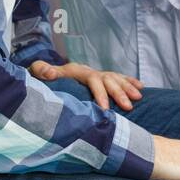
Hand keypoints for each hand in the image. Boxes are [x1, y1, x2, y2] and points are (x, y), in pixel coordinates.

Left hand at [28, 60, 142, 110]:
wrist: (47, 73)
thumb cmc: (43, 78)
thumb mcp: (38, 72)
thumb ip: (42, 70)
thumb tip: (49, 73)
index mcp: (77, 71)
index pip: (92, 81)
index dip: (100, 93)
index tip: (105, 109)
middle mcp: (91, 71)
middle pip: (108, 80)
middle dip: (119, 93)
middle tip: (128, 106)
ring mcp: (98, 74)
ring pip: (117, 79)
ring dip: (128, 87)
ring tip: (138, 98)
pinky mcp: (103, 78)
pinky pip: (120, 78)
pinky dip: (130, 82)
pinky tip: (141, 88)